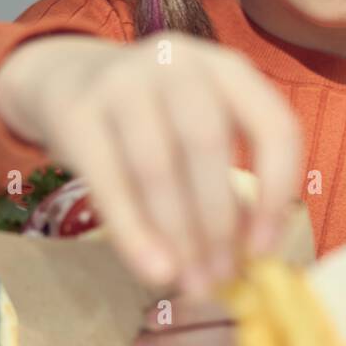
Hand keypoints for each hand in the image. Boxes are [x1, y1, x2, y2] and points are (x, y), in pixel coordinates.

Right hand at [0, 29, 303, 293]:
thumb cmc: (156, 120)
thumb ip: (232, 183)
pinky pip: (108, 179)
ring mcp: (124, 81)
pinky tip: (153, 270)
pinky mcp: (79, 111)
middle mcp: (180, 62)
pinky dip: (134, 232)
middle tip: (221, 277)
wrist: (69, 80)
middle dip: (218, 221)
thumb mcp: (201, 132)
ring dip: (179, 234)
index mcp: (228, 68)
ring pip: (158, 165)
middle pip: (208, 145)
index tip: (265, 248)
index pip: (273, 123)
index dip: (276, 190)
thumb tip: (254, 254)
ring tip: (190, 282)